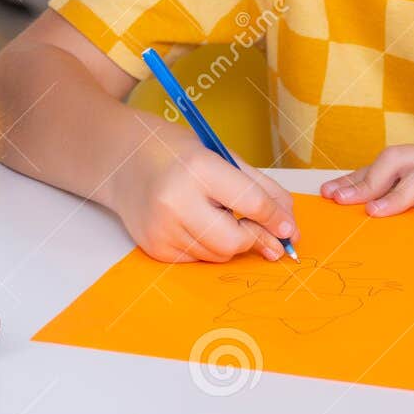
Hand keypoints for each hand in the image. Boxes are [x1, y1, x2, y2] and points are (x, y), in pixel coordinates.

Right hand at [108, 122, 298, 262]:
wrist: (124, 161)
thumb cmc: (178, 154)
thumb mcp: (222, 157)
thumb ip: (261, 188)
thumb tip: (289, 224)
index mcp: (198, 168)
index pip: (251, 203)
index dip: (276, 219)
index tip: (289, 229)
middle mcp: (176, 201)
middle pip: (234, 241)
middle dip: (254, 239)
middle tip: (262, 232)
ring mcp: (162, 228)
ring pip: (218, 255)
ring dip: (230, 242)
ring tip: (217, 215)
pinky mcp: (155, 247)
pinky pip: (198, 259)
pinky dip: (208, 246)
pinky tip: (196, 223)